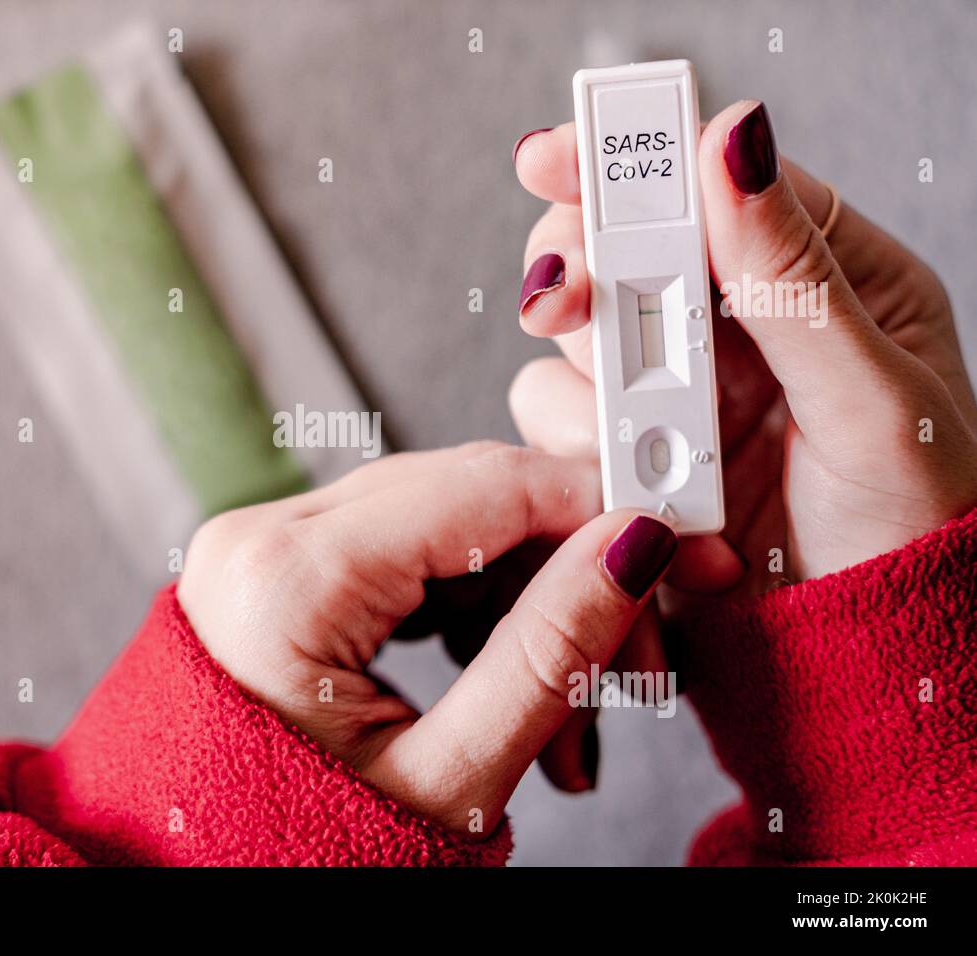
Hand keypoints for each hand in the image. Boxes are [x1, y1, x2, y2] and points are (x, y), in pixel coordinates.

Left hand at [178, 443, 678, 834]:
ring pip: (447, 527)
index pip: (486, 486)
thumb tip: (632, 549)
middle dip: (568, 575)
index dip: (599, 505)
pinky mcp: (279, 573)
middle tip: (639, 660)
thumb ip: (546, 653)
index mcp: (286, 581)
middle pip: (469, 499)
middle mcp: (261, 539)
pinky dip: (470, 613)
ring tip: (565, 721)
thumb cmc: (295, 858)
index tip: (678, 540)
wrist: (206, 890)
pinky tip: (503, 684)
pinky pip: (404, 557)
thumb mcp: (445, 776)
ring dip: (524, 607)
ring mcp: (264, 551)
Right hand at [510, 101, 976, 591]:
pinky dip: (585, 460)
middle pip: (622, 255)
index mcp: (822, 283)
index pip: (714, 190)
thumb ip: (793, 276)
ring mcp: (679, 394)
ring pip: (577, 345)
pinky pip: (561, 428)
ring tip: (659, 452)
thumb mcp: (872, 398)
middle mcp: (738, 330)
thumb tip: (735, 140)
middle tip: (563, 299)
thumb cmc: (913, 534)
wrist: (866, 659)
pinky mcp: (632, 457)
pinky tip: (650, 500)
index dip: (631, 166)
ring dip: (597, 393)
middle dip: (584, 278)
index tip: (555, 159)